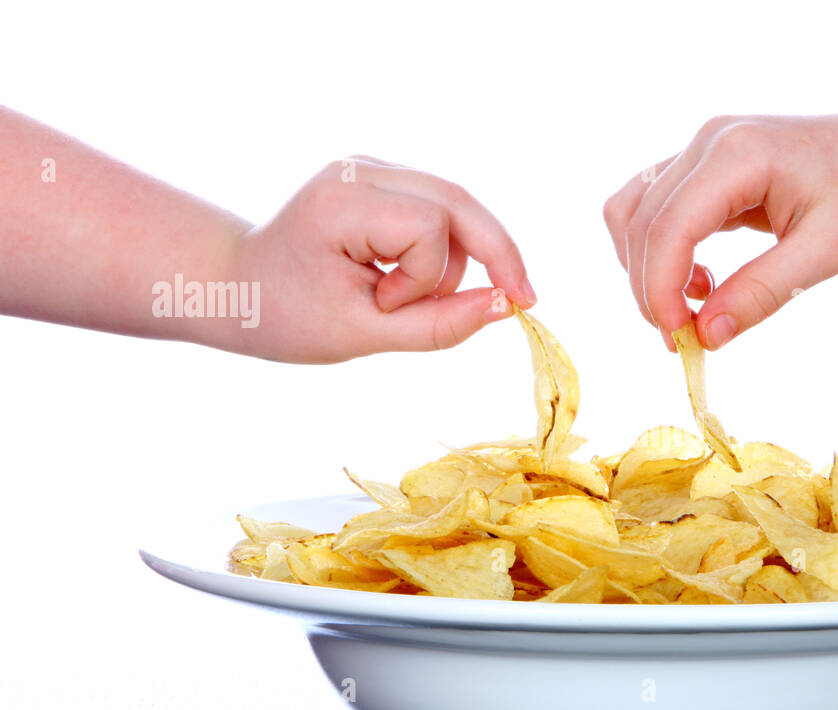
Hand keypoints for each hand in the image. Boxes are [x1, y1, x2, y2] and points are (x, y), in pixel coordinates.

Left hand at [229, 156, 534, 362]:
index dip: (429, 277)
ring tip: (405, 297)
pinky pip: (442, 208)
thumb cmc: (286, 315)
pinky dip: (444, 249)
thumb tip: (508, 308)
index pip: (431, 226)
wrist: (235, 286)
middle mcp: (358, 169)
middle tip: (523, 300)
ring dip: (456, 258)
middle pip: (460, 200)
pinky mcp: (381, 178)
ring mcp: (370, 167)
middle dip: (494, 254)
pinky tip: (414, 276)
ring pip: (457, 205)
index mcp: (342, 200)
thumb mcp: (361, 334)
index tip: (386, 307)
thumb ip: (438, 325)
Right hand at [603, 112, 837, 349]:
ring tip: (694, 313)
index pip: (667, 227)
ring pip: (636, 214)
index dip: (659, 291)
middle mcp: (710, 141)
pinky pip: (658, 210)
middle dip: (651, 289)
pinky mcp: (710, 168)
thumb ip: (763, 292)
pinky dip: (663, 253)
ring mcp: (706, 150)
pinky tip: (704, 285)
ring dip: (649, 270)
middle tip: (686, 342)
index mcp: (738, 152)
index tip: (680, 342)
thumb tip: (705, 337)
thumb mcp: (830, 252)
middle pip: (641, 222)